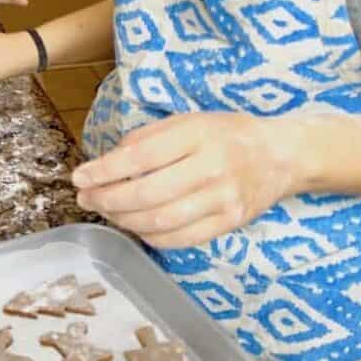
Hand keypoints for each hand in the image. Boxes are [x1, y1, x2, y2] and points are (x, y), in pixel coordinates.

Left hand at [72, 112, 301, 247]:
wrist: (280, 155)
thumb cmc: (226, 133)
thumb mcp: (187, 121)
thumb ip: (147, 138)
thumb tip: (107, 162)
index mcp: (197, 135)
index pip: (140, 157)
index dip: (105, 171)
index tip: (80, 177)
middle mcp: (212, 168)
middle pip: (147, 194)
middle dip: (107, 199)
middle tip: (86, 198)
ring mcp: (222, 200)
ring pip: (160, 222)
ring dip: (123, 220)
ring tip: (105, 211)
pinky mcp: (228, 224)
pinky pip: (179, 239)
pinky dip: (149, 237)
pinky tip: (134, 225)